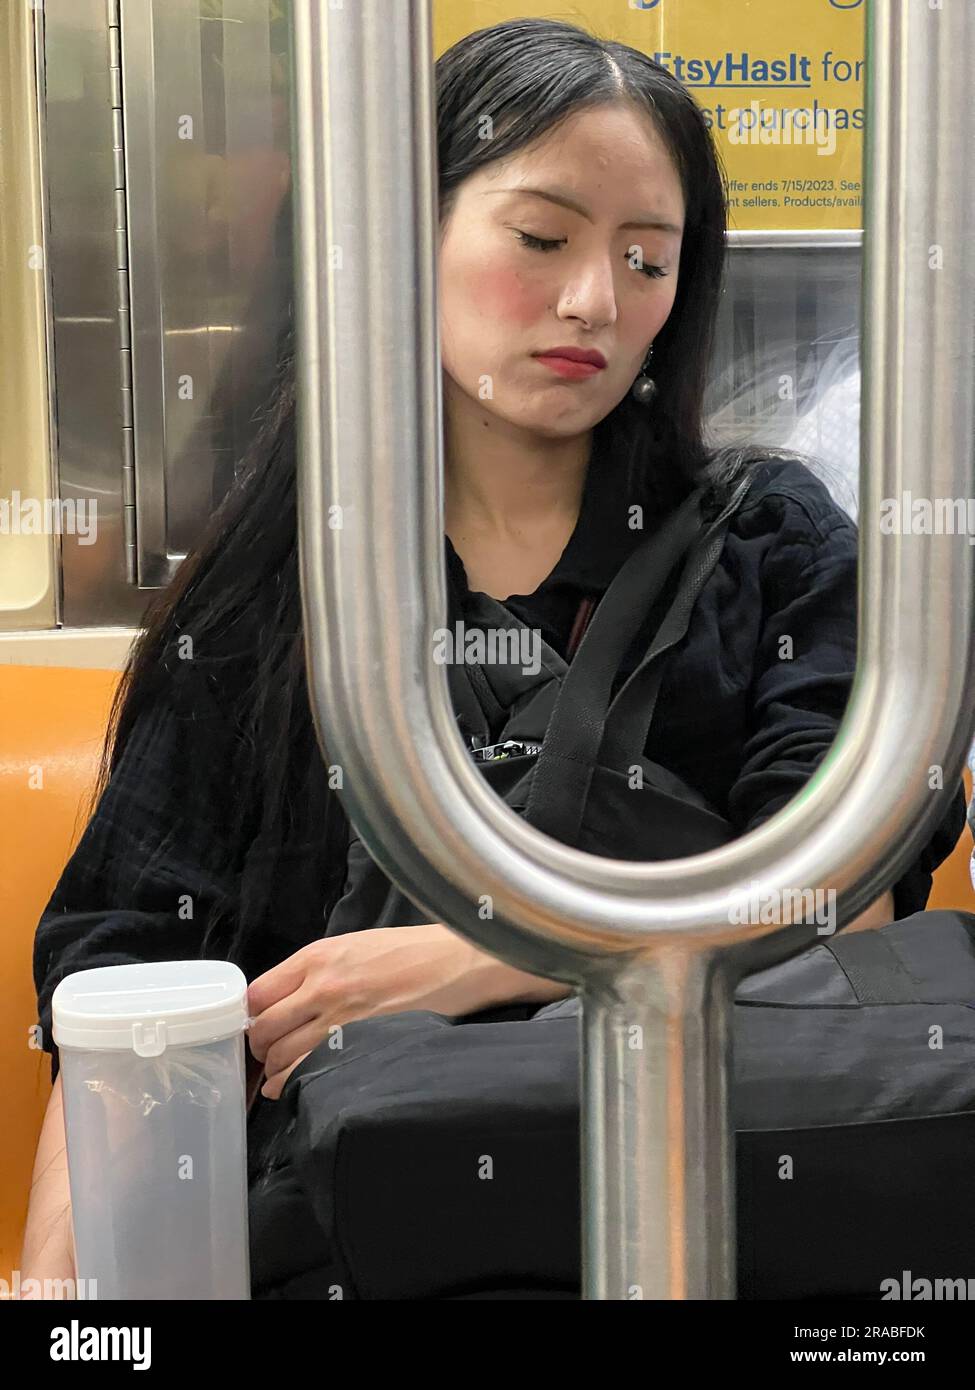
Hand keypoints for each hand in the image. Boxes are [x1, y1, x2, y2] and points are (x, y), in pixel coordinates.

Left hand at [246, 924, 495, 1100]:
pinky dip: (296, 1084)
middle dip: (260, 1047)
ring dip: (276, 1071)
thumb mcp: (355, 945)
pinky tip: (302, 1085)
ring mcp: (339, 1020)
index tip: (258, 1026)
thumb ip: (316, 970)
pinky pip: (308, 1074)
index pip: (256, 994)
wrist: (458, 963)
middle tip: (270, 1054)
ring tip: (284, 1075)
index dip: (251, 1015)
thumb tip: (285, 1000)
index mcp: (317, 957)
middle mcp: (321, 987)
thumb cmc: (412, 952)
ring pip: (280, 1058)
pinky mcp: (358, 1046)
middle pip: (262, 1030)